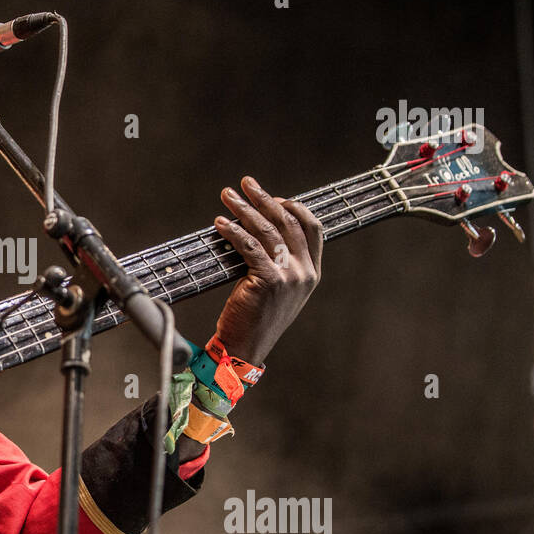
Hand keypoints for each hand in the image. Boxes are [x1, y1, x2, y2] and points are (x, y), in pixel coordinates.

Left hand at [211, 176, 323, 364]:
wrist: (244, 349)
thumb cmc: (254, 317)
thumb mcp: (277, 288)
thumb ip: (278, 261)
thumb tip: (259, 227)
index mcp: (312, 272)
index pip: (313, 228)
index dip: (293, 207)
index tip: (271, 196)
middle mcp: (305, 272)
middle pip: (289, 222)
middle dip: (265, 198)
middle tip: (245, 183)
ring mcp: (290, 276)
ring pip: (268, 230)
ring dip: (245, 209)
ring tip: (227, 196)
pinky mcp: (269, 281)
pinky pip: (250, 246)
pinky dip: (234, 231)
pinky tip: (220, 223)